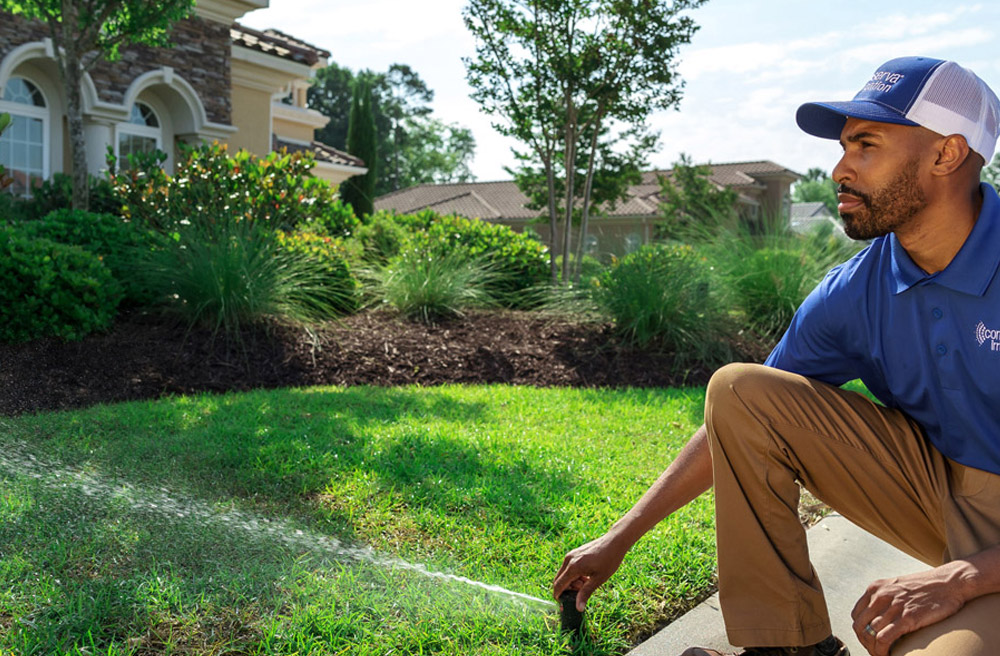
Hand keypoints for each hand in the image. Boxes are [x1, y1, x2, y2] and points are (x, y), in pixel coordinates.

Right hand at [552, 533, 629, 611]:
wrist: (614, 542)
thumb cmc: (609, 560)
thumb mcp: (598, 579)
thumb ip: (585, 593)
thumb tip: (578, 608)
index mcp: (573, 567)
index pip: (558, 585)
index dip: (559, 597)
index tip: (564, 606)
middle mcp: (568, 560)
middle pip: (559, 580)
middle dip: (567, 590)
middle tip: (582, 592)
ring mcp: (570, 555)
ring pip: (564, 574)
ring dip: (571, 582)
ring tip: (588, 583)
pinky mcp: (574, 553)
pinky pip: (568, 567)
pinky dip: (574, 575)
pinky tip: (587, 576)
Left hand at [851, 563, 969, 655]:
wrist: (950, 582)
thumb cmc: (927, 588)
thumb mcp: (897, 587)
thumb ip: (885, 598)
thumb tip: (878, 617)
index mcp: (875, 588)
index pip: (856, 615)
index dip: (861, 632)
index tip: (870, 641)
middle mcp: (880, 596)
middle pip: (860, 627)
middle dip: (865, 643)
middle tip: (875, 652)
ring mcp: (894, 607)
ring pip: (870, 634)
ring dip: (874, 649)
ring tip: (882, 655)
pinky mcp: (908, 618)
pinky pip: (884, 639)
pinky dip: (882, 651)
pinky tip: (888, 655)